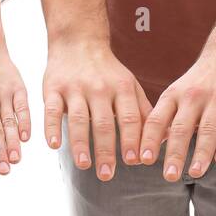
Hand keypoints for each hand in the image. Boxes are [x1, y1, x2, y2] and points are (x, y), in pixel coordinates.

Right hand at [42, 40, 150, 179]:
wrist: (78, 40)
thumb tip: (164, 139)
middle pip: (104, 123)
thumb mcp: (129, 86)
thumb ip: (143, 112)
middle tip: (107, 175)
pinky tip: (54, 146)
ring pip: (78, 119)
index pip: (130, 118)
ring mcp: (75, 88)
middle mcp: (99, 88)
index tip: (134, 161)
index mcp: (121, 88)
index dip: (132, 140)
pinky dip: (51, 128)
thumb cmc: (107, 71)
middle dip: (106, 150)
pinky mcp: (53, 89)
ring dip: (81, 144)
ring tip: (84, 165)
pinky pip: (51, 111)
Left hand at [141, 49, 215, 180]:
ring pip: (207, 129)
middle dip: (175, 154)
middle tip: (169, 176)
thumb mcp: (177, 93)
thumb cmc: (199, 81)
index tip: (144, 160)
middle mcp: (192, 96)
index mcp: (173, 95)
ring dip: (201, 153)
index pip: (156, 120)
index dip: (149, 140)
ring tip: (195, 173)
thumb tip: (146, 149)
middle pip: (181, 128)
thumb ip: (165, 120)